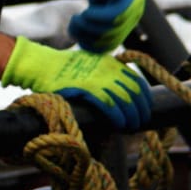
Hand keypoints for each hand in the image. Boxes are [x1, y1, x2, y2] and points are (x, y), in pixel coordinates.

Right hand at [2, 36, 151, 129]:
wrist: (44, 65)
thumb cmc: (65, 68)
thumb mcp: (92, 64)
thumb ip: (106, 74)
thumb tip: (118, 91)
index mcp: (111, 63)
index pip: (137, 80)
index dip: (144, 97)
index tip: (146, 108)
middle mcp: (109, 70)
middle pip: (134, 92)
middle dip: (141, 109)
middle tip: (141, 121)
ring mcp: (99, 79)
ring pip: (125, 100)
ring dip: (132, 115)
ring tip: (132, 126)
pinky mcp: (88, 90)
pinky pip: (109, 105)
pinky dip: (118, 116)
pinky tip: (120, 124)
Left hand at [68, 0, 145, 52]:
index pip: (119, 15)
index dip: (101, 17)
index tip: (84, 12)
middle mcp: (133, 15)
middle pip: (114, 31)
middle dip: (91, 27)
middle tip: (75, 19)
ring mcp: (126, 25)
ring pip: (109, 42)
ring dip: (88, 37)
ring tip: (73, 24)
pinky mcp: (116, 32)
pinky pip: (105, 46)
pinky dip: (90, 45)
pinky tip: (77, 36)